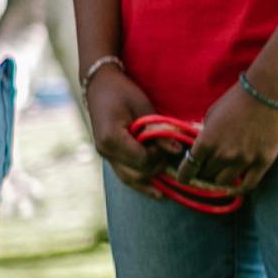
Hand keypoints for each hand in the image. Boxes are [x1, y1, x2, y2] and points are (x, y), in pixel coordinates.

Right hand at [82, 64, 166, 178]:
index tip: (167, 144)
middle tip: (169, 156)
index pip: (142, 160)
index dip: (159, 156)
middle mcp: (106, 151)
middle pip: (137, 174)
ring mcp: (105, 155)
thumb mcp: (143, 108)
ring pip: (129, 180)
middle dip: (156, 168)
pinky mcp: (108, 156)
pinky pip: (124, 175)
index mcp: (112, 138)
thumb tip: (177, 150)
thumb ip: (158, 132)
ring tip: (168, 189)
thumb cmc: (122, 92)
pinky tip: (155, 191)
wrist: (99, 85)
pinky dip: (140, 182)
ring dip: (149, 182)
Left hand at [178, 79, 277, 201]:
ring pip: (224, 182)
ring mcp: (244, 159)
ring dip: (220, 180)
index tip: (183, 178)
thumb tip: (202, 148)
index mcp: (206, 141)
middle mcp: (223, 154)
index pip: (188, 168)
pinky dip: (239, 189)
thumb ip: (206, 133)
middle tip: (206, 171)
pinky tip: (235, 187)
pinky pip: (248, 185)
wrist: (268, 90)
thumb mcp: (212, 114)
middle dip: (204, 174)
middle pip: (206, 175)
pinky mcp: (263, 161)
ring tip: (222, 175)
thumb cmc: (238, 97)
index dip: (184, 176)